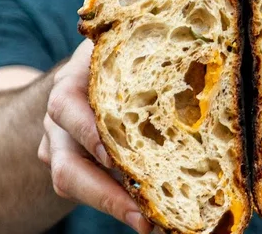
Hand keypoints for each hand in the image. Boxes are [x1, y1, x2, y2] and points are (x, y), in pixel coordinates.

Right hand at [38, 38, 152, 233]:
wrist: (87, 70)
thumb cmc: (117, 54)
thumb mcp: (122, 44)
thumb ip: (140, 45)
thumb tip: (202, 48)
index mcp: (69, 84)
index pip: (67, 107)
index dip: (89, 132)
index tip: (116, 157)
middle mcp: (59, 121)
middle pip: (66, 166)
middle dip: (104, 195)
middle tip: (143, 216)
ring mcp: (61, 148)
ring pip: (73, 186)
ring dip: (113, 207)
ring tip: (150, 224)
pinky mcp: (72, 167)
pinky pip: (89, 192)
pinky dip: (119, 203)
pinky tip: (151, 216)